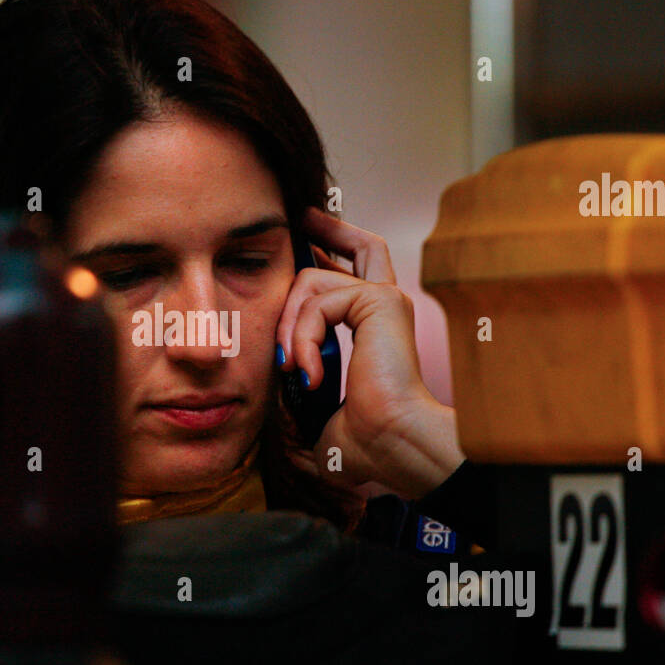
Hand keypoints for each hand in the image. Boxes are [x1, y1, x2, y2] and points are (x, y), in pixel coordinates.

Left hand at [275, 207, 463, 498]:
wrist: (391, 444)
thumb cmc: (363, 441)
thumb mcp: (315, 403)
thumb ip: (298, 376)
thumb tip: (274, 365)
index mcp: (375, 330)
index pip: (354, 277)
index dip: (330, 254)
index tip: (305, 241)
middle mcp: (385, 307)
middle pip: (361, 245)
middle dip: (326, 229)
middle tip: (299, 220)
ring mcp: (385, 301)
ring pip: (312, 280)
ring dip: (289, 324)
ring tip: (293, 366)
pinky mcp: (381, 302)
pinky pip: (318, 301)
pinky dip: (302, 335)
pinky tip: (307, 370)